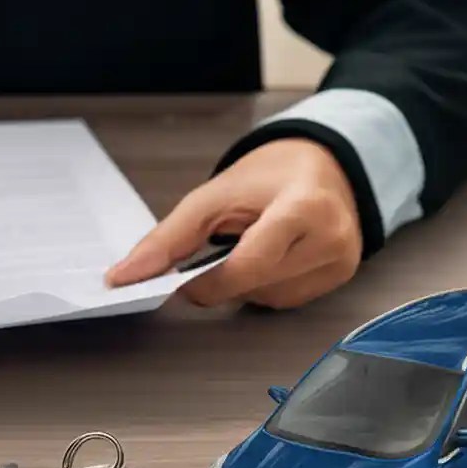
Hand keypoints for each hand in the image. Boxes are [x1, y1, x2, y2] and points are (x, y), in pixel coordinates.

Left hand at [105, 139, 363, 308]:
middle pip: (253, 286)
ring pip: (265, 299)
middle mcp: (330, 239)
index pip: (246, 266)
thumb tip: (126, 276)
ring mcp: (339, 263)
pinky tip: (267, 260)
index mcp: (304, 208)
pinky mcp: (340, 279)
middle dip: (220, 279)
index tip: (180, 277)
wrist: (324, 166)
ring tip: (248, 246)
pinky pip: (284, 301)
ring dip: (242, 284)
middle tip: (213, 252)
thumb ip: (168, 238)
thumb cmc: (270, 176)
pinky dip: (263, 287)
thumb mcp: (213, 195)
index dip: (205, 281)